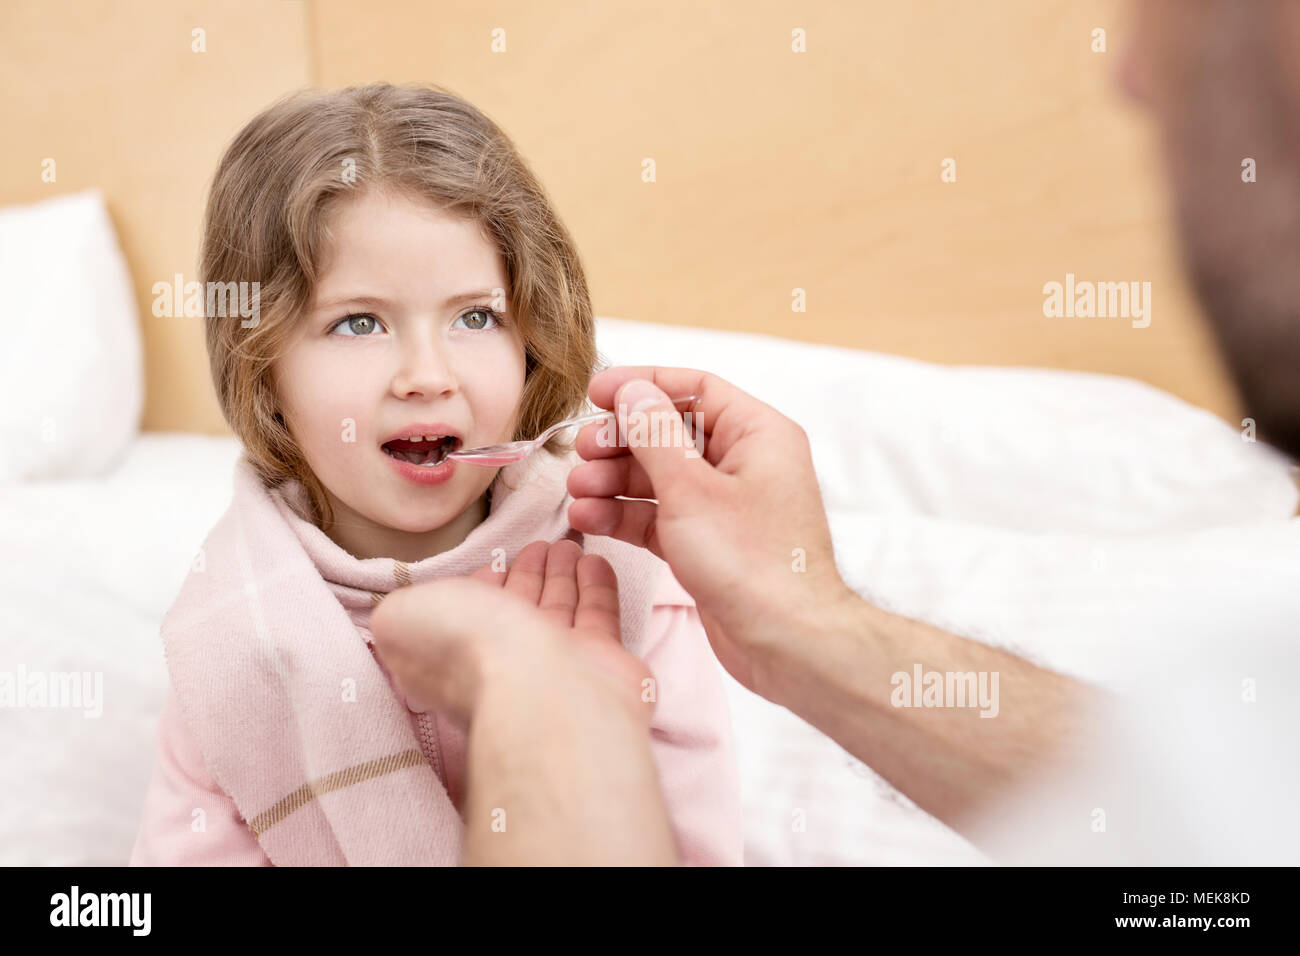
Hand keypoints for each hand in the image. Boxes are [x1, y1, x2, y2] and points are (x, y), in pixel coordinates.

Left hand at [369, 539, 653, 729]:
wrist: (543, 691)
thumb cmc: (468, 650)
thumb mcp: (402, 617)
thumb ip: (400, 608)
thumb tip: (401, 612)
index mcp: (455, 657)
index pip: (472, 614)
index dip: (483, 586)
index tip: (496, 561)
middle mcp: (505, 664)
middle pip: (519, 609)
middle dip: (529, 574)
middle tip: (543, 544)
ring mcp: (557, 665)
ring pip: (559, 610)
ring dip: (563, 575)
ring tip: (569, 545)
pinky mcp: (602, 663)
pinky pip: (599, 615)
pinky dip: (596, 586)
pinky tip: (595, 561)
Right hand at [567, 367, 854, 697]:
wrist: (787, 642)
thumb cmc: (753, 563)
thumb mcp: (691, 489)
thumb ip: (654, 434)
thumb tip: (633, 391)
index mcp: (757, 434)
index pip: (695, 389)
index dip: (642, 385)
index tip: (596, 393)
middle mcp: (744, 464)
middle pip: (669, 432)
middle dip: (620, 441)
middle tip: (582, 452)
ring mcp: (724, 506)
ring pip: (658, 477)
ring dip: (613, 481)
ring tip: (578, 491)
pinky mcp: (708, 544)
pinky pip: (658, 516)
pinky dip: (624, 515)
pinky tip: (589, 518)